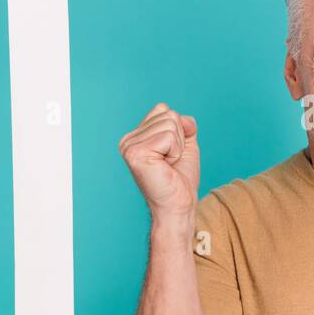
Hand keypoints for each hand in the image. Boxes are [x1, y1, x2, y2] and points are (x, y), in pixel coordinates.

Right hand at [118, 103, 199, 226]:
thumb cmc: (180, 179)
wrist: (178, 205)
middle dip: (179, 139)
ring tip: (167, 165)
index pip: (163, 110)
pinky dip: (175, 152)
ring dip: (178, 147)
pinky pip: (169, 136)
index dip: (178, 131)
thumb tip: (183, 117)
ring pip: (170, 124)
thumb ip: (185, 125)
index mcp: (135, 136)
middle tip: (170, 162)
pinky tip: (166, 166)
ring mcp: (129, 146)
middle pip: (168, 115)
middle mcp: (128, 140)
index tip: (171, 154)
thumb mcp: (185, 145)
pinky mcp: (135, 153)